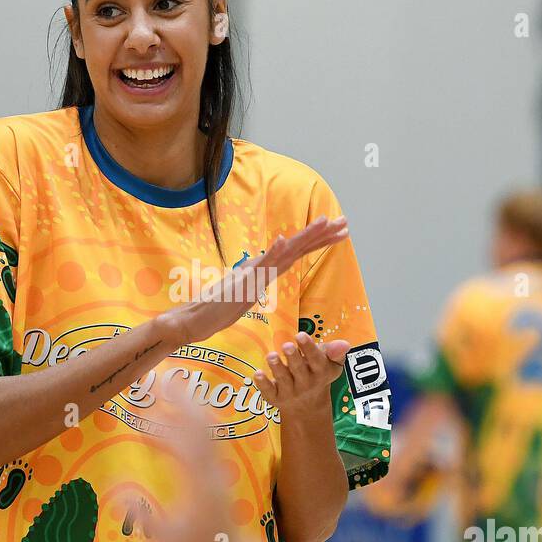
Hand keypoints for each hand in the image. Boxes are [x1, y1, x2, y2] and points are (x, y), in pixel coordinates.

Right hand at [119, 385, 262, 541]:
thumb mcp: (167, 541)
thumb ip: (142, 515)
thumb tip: (114, 489)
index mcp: (200, 482)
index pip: (182, 439)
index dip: (164, 416)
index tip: (146, 397)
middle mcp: (212, 471)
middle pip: (197, 425)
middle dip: (179, 398)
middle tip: (158, 376)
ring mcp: (216, 474)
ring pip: (203, 431)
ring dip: (185, 408)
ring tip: (166, 390)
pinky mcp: (216, 480)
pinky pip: (203, 444)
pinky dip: (189, 427)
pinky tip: (173, 426)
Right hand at [165, 215, 348, 345]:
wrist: (195, 319)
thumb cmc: (217, 311)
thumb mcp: (246, 296)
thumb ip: (256, 282)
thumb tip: (264, 275)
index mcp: (264, 269)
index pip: (297, 252)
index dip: (319, 241)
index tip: (340, 232)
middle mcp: (261, 266)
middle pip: (297, 247)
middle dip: (323, 234)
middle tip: (346, 222)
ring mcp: (252, 272)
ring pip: (284, 251)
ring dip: (305, 236)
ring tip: (325, 222)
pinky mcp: (242, 282)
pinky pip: (259, 266)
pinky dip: (271, 252)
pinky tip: (282, 240)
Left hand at [253, 332, 347, 419]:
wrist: (308, 407)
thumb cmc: (317, 374)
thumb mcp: (330, 364)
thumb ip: (335, 352)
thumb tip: (344, 344)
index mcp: (320, 372)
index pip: (316, 360)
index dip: (308, 348)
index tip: (301, 335)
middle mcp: (305, 384)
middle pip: (299, 370)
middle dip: (293, 358)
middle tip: (287, 346)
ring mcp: (290, 393)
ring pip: (283, 380)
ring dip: (277, 368)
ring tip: (271, 356)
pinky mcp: (276, 399)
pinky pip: (269, 392)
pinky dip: (263, 384)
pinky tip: (257, 374)